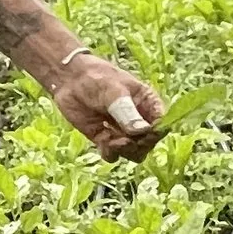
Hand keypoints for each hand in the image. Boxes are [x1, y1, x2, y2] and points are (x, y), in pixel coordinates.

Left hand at [50, 53, 165, 160]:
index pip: (162, 124)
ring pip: (134, 153)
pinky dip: (110, 153)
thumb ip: (127, 112)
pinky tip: (102, 141)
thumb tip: (143, 131)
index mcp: (148, 104)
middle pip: (149, 143)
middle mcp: (138, 120)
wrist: (70, 79)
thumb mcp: (113, 92)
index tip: (143, 134)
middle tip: (124, 140)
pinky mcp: (105, 139)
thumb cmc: (96, 78)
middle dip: (138, 145)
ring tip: (111, 141)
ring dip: (124, 151)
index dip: (155, 133)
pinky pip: (114, 155)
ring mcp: (122, 131)